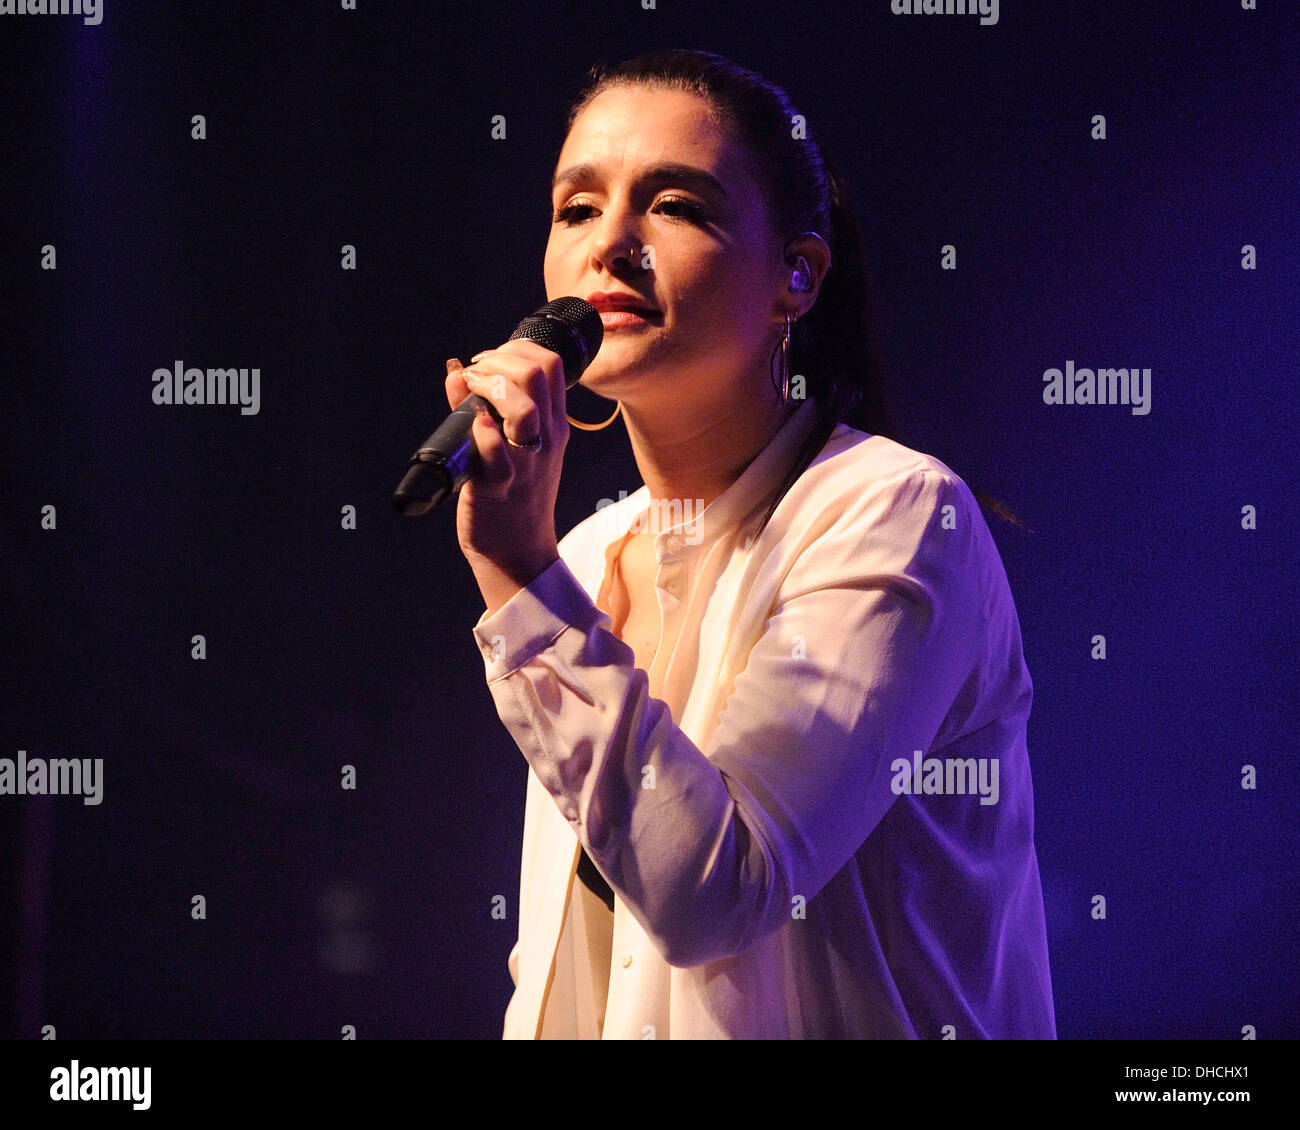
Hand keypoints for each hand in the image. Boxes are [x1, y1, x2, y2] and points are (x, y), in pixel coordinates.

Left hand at [444, 339, 568, 615]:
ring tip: (468, 391)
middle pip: (536, 373)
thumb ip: (490, 408)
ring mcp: (526, 462)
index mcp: (553, 425)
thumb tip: (457, 371)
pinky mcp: (499, 486)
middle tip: (474, 375)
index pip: (549, 364)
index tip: (489, 360)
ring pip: (524, 407)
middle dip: (497, 359)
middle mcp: (545, 438)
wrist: (519, 551)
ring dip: (490, 386)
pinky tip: (472, 423)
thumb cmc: (514, 496)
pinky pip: (496, 454)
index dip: (515, 348)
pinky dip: (482, 433)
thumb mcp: (518, 447)